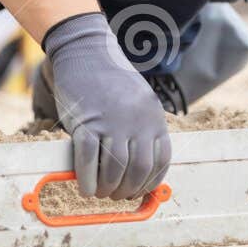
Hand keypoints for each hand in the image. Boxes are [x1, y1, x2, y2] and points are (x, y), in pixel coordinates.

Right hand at [40, 12, 171, 198]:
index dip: (150, 183)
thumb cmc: (109, 80)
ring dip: (107, 189)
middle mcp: (138, 121)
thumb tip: (138, 168)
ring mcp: (112, 122)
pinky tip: (85, 188)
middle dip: (127, 190)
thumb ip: (141, 128)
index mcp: (154, 116)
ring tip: (100, 192)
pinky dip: (87, 180)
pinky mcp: (87, 122)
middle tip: (116, 196)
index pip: (162, 160)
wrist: (86, 51)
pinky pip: (88, 160)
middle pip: (139, 170)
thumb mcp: (137, 101)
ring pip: (114, 169)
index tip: (138, 191)